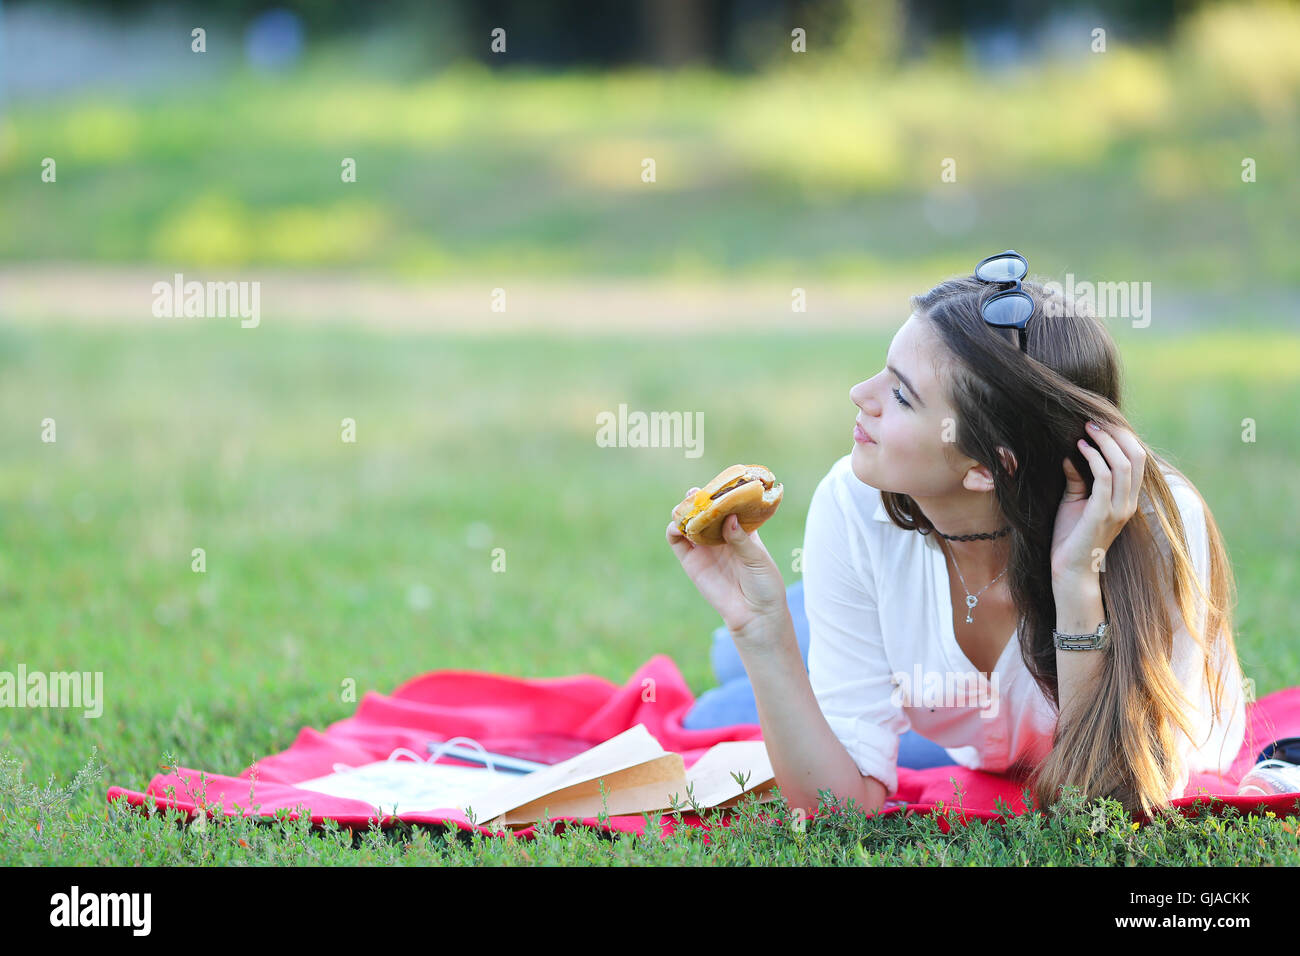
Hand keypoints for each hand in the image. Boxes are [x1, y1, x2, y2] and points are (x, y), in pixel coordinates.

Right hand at [666, 487, 787, 638]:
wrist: (755, 615)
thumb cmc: (764, 584)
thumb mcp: (757, 558)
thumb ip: (741, 539)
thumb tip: (729, 517)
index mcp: (741, 528)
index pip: (728, 503)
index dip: (721, 493)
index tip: (719, 486)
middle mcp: (720, 534)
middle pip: (704, 509)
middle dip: (699, 499)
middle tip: (697, 494)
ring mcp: (704, 547)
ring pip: (688, 521)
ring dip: (684, 511)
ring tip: (687, 508)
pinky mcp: (690, 561)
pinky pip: (676, 540)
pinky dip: (674, 529)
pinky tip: (679, 526)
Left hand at [1052, 420, 1146, 581]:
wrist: (1069, 570)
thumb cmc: (1070, 537)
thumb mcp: (1075, 501)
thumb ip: (1078, 479)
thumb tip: (1071, 453)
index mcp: (1127, 499)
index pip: (1137, 460)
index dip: (1123, 438)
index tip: (1101, 424)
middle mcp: (1128, 503)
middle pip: (1136, 457)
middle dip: (1117, 435)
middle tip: (1094, 422)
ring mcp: (1119, 509)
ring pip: (1124, 464)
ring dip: (1105, 442)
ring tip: (1086, 430)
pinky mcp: (1103, 513)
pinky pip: (1106, 478)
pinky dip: (1094, 458)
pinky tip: (1080, 448)